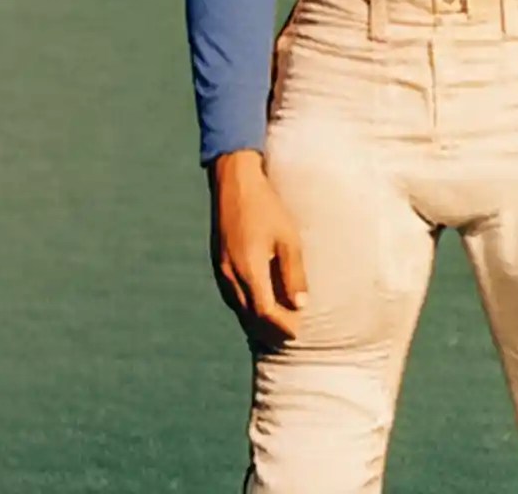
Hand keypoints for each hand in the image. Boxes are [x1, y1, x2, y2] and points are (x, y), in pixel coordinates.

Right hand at [209, 150, 307, 343]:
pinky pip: (230, 294)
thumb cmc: (267, 208)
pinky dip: (243, 306)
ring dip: (255, 320)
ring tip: (273, 328)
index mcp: (249, 269)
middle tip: (288, 336)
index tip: (297, 333)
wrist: (234, 182)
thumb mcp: (288, 239)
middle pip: (249, 314)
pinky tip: (254, 307)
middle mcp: (230, 274)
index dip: (281, 325)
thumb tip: (300, 305)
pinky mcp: (217, 262)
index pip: (265, 311)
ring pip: (237, 306)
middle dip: (269, 328)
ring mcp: (220, 269)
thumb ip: (294, 274)